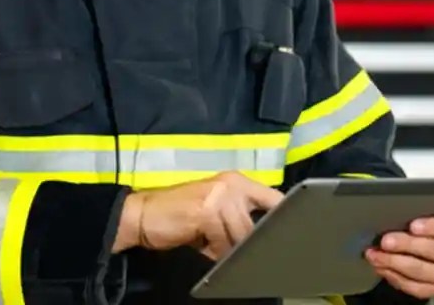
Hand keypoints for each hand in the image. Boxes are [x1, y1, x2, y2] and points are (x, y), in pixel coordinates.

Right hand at [112, 171, 283, 259]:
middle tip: (231, 250)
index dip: (285, 217)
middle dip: (248, 244)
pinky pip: (222, 242)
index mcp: (238, 181)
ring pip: (241, 236)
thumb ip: (239, 216)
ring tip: (210, 245)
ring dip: (228, 249)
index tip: (291, 234)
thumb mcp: (214, 208)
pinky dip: (213, 250)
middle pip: (258, 225)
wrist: (143, 214)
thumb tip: (265, 237)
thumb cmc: (180, 214)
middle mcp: (232, 185)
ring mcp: (220, 196)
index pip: (274, 198)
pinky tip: (201, 245)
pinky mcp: (207, 211)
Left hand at [366, 200, 433, 299]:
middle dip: (409, 245)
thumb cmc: (432, 220)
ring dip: (396, 262)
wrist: (425, 240)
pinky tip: (382, 265)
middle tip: (387, 239)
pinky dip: (395, 275)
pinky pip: (414, 287)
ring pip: (423, 272)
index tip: (414, 225)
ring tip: (377, 253)